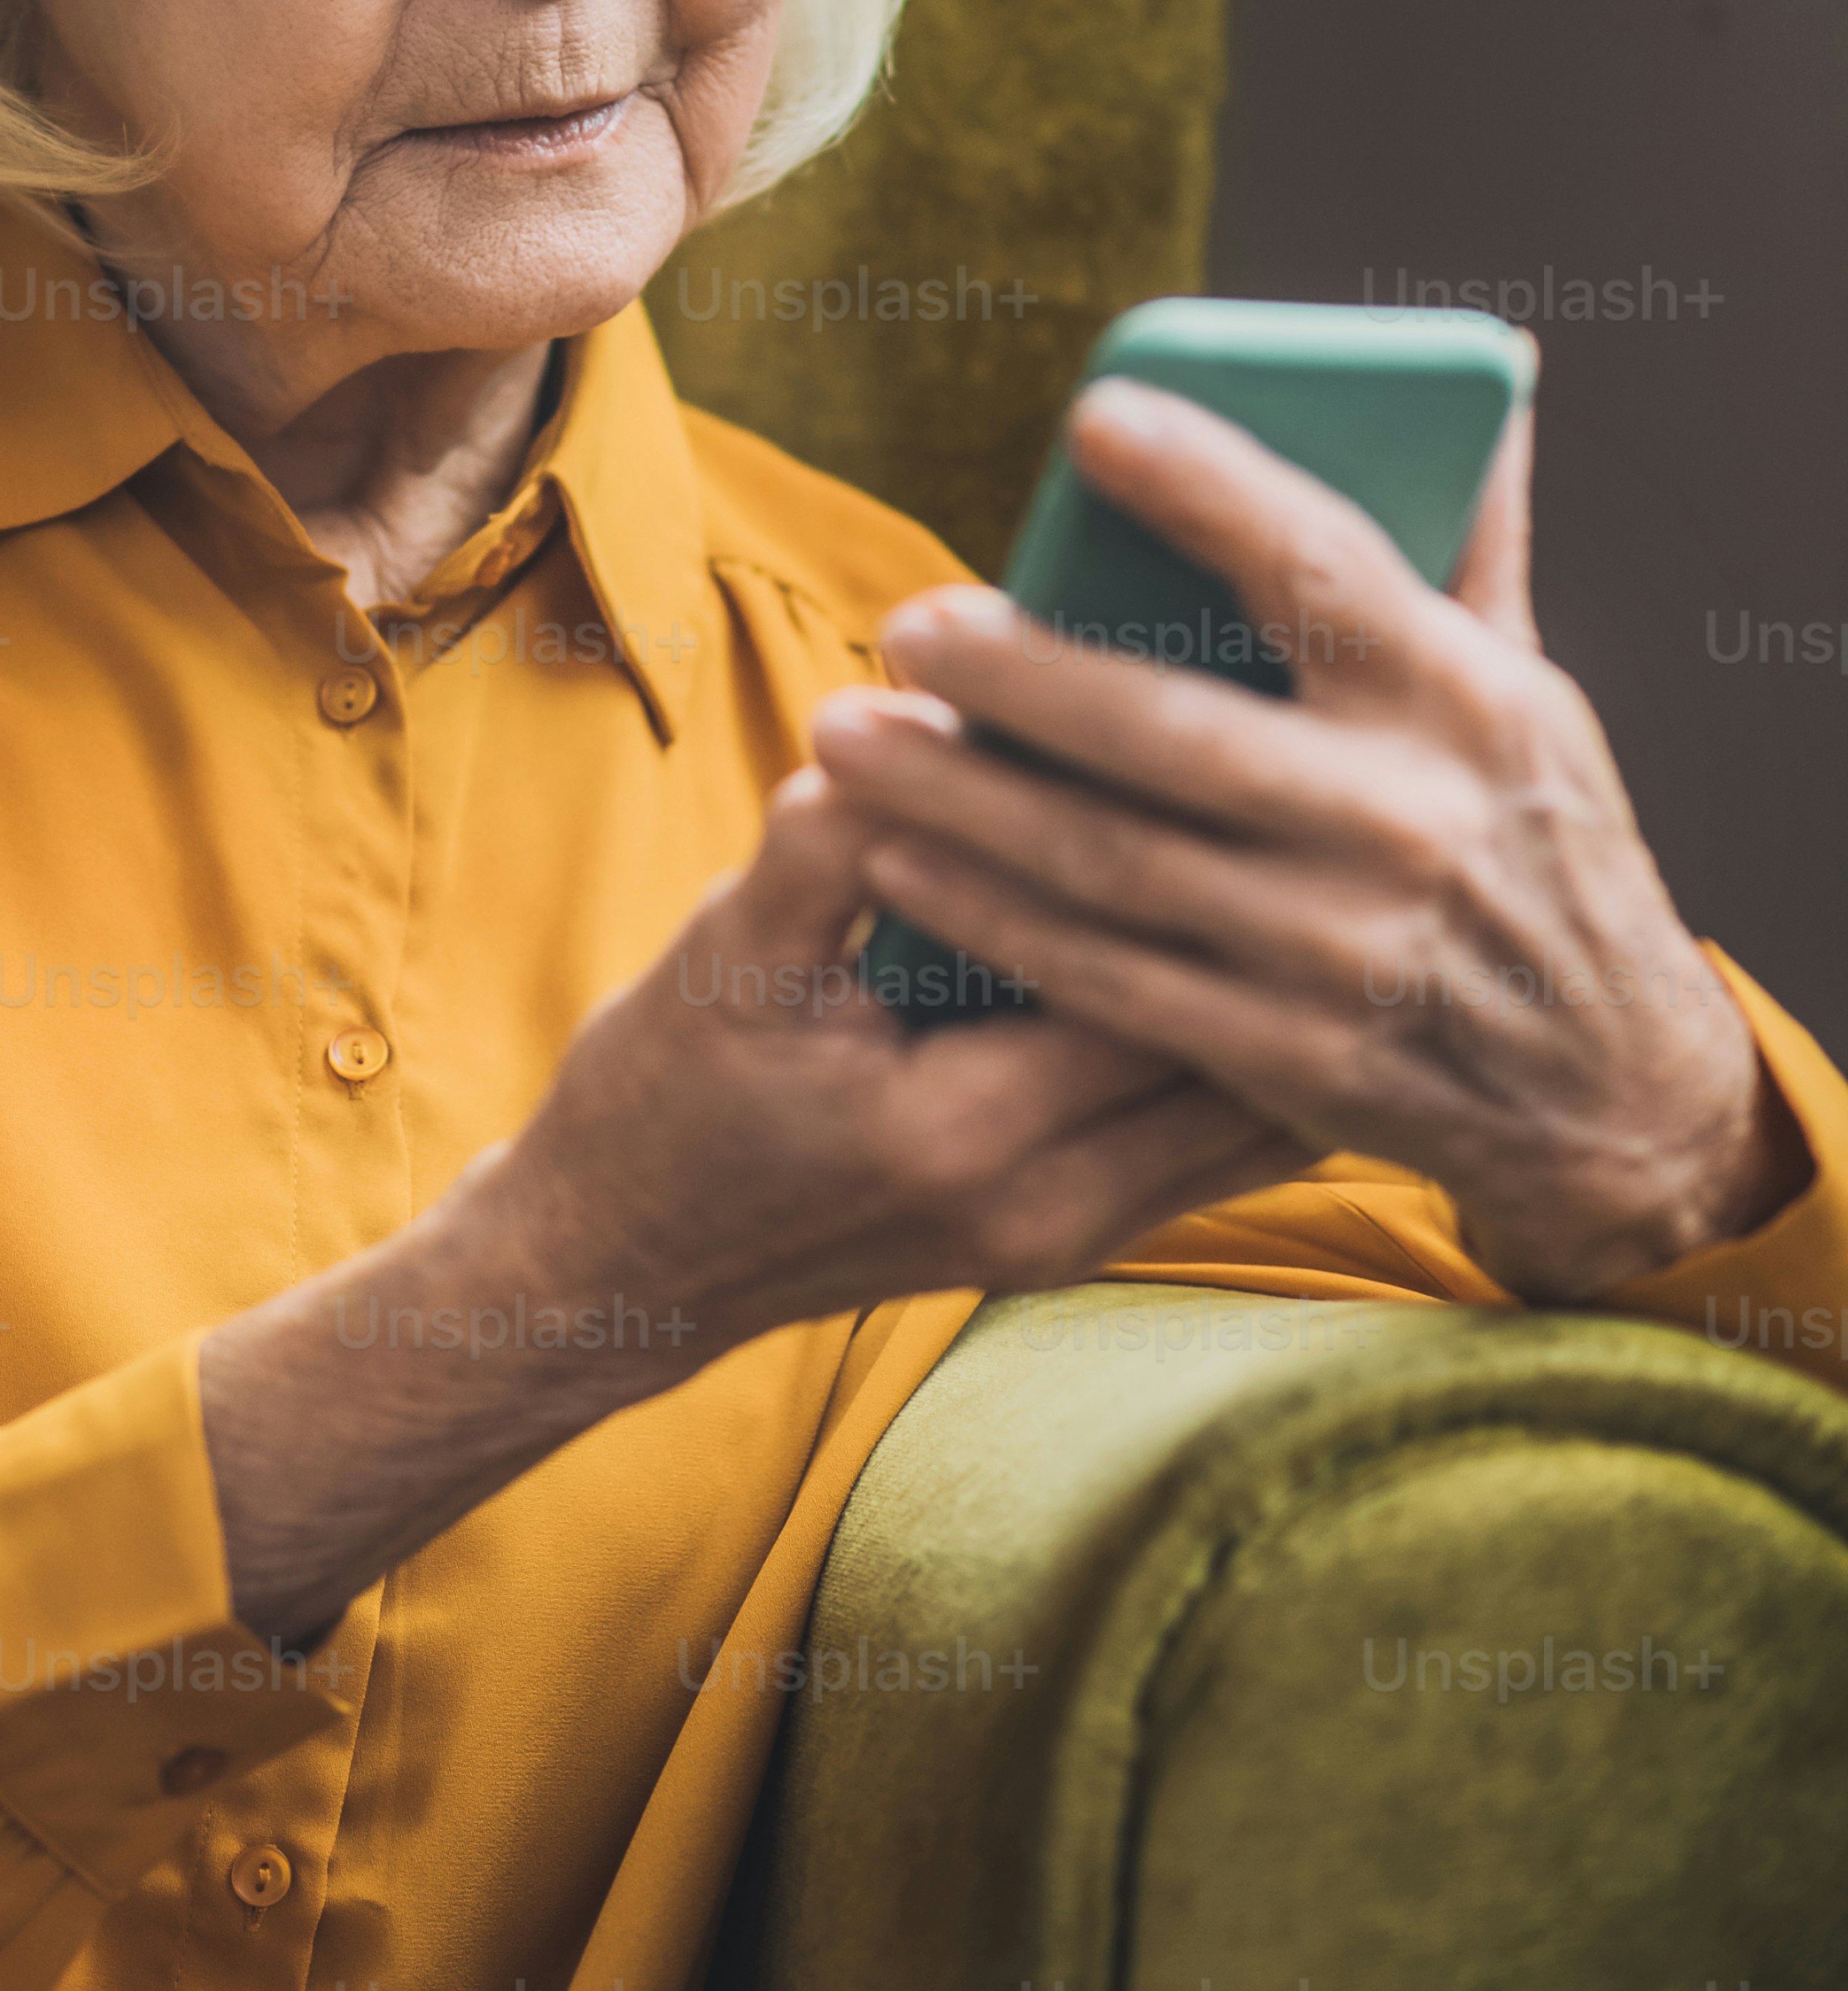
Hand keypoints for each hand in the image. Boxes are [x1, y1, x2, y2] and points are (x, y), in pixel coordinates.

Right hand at [200, 743, 1293, 1642]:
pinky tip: (1299, 961)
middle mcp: (1043, 1204)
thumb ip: (818, 846)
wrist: (620, 1266)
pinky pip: (1217, 1148)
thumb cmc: (661, 1099)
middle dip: (1303, 923)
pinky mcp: (1074, 1238)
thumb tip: (896, 724)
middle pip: (1240, 1050)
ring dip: (1307, 998)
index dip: (1210, 853)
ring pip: (1257, 1114)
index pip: (1144, 974)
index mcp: (958, 1130)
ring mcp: (1068, 1236)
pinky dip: (1261, 1055)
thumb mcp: (720, 955)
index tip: (1274, 735)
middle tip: (1371, 787)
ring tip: (1366, 869)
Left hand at [824, 383, 1805, 1303]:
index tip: (1093, 418)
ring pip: (1113, 863)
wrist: (1612, 1086)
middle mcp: (1407, 819)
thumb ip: (1476, 544)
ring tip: (845, 738)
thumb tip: (1487, 378)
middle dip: (1020, 679)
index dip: (1211, 487)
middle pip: (1174, 732)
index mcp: (1464, 697)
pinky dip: (993, 924)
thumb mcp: (1532, 688)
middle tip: (899, 622)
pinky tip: (897, 867)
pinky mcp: (1291, 1057)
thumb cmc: (1536, 839)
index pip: (1323, 564)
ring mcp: (1344, 949)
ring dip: (962, 803)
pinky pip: (1110, 981)